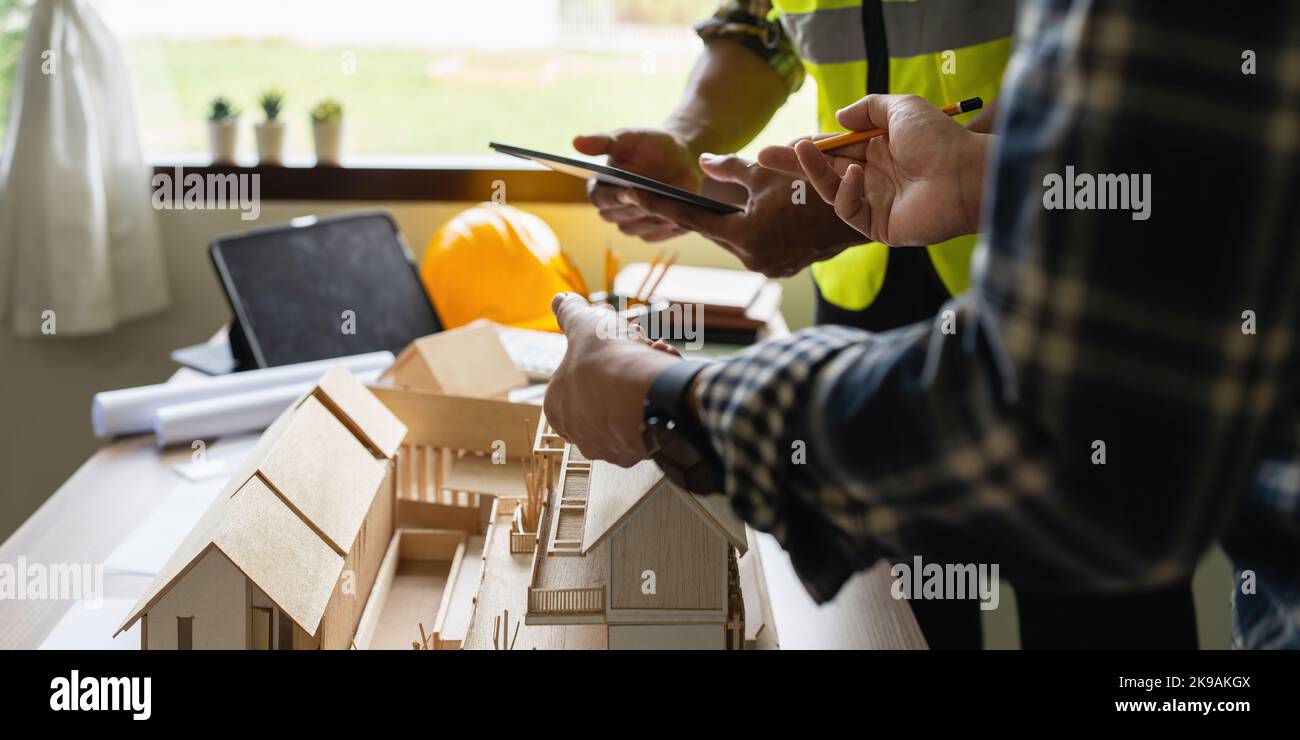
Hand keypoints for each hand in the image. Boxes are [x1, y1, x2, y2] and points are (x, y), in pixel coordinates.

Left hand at [543, 293, 680, 466]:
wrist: (644, 394)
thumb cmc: (607, 362)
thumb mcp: (584, 324)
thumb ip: (570, 313)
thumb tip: (559, 299)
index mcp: (557, 407)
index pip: (575, 380)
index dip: (597, 357)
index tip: (615, 343)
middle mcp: (578, 433)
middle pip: (604, 393)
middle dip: (624, 368)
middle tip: (640, 350)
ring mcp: (609, 447)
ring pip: (628, 408)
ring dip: (644, 382)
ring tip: (657, 362)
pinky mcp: (638, 454)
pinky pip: (650, 424)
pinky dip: (659, 404)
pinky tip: (665, 385)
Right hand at [574, 129, 701, 241]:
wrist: (679, 158)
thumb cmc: (649, 146)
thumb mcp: (628, 139)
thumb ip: (602, 142)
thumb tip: (576, 141)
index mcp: (601, 187)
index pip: (599, 198)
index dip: (612, 196)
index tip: (628, 189)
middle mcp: (613, 210)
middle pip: (618, 217)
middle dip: (635, 206)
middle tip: (653, 194)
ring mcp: (632, 224)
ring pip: (637, 229)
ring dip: (651, 216)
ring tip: (669, 201)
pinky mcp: (652, 233)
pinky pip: (656, 235)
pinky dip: (666, 225)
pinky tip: (678, 211)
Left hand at [622, 153, 864, 276]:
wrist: (864, 214)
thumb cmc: (817, 188)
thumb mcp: (769, 171)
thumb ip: (731, 169)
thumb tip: (704, 164)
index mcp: (745, 237)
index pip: (692, 219)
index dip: (659, 204)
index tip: (630, 194)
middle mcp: (753, 260)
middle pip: (715, 232)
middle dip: (696, 214)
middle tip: (666, 197)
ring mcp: (770, 268)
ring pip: (736, 240)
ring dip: (728, 222)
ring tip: (719, 204)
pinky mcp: (784, 268)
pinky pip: (757, 246)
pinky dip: (751, 231)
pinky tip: (754, 217)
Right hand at [756, 94, 989, 245]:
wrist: (966, 176)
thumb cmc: (939, 140)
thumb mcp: (900, 108)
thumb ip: (866, 110)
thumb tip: (836, 121)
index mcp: (879, 150)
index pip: (835, 149)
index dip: (809, 146)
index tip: (785, 141)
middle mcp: (874, 176)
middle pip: (824, 171)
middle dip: (793, 163)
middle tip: (762, 157)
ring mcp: (874, 202)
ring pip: (830, 189)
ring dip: (813, 170)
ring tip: (800, 150)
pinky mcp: (877, 226)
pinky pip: (847, 209)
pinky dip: (844, 191)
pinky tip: (854, 174)